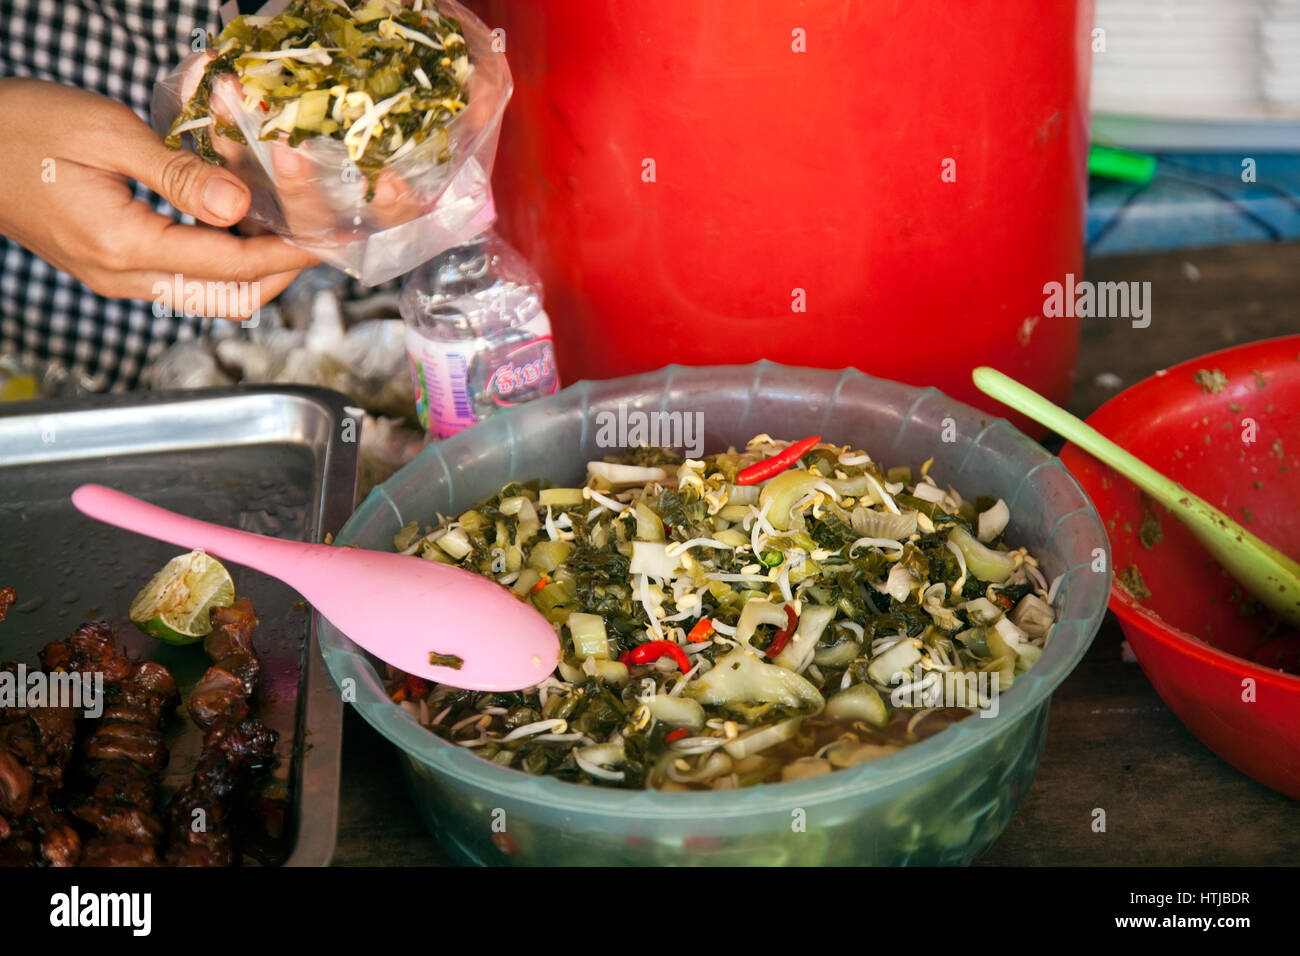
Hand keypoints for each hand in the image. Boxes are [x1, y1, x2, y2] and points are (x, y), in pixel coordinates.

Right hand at [0, 78, 319, 319]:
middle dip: (282, 272)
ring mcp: (117, 280)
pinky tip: (240, 224)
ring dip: (255, 269)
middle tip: (317, 237)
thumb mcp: (105, 133)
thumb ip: (177, 174)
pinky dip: (222, 260)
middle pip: (230, 299)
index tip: (327, 239)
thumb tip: (240, 208)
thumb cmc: (21, 126)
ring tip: (288, 227)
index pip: (230, 269)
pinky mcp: (113, 269)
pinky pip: (185, 279)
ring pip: (210, 295)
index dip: (287, 256)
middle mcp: (123, 278)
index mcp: (123, 247)